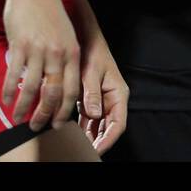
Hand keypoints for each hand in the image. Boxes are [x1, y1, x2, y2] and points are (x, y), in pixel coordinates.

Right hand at [1, 0, 80, 131]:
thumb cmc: (50, 11)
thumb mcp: (67, 34)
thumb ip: (64, 58)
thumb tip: (58, 83)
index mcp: (73, 52)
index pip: (71, 89)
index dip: (64, 110)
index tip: (58, 123)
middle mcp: (58, 54)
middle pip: (53, 93)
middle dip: (44, 115)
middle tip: (36, 127)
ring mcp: (39, 50)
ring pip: (32, 88)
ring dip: (23, 107)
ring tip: (17, 119)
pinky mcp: (20, 45)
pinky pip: (13, 74)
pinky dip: (8, 90)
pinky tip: (5, 100)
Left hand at [78, 29, 127, 154]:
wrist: (86, 37)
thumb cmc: (92, 51)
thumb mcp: (91, 71)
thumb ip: (92, 93)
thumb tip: (93, 114)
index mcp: (118, 94)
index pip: (118, 124)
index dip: (108, 140)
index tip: (95, 151)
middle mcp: (113, 99)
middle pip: (109, 128)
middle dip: (98, 142)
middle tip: (84, 153)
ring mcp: (102, 100)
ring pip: (98, 125)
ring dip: (90, 137)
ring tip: (77, 148)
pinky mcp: (91, 98)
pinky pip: (89, 118)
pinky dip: (82, 128)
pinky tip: (72, 136)